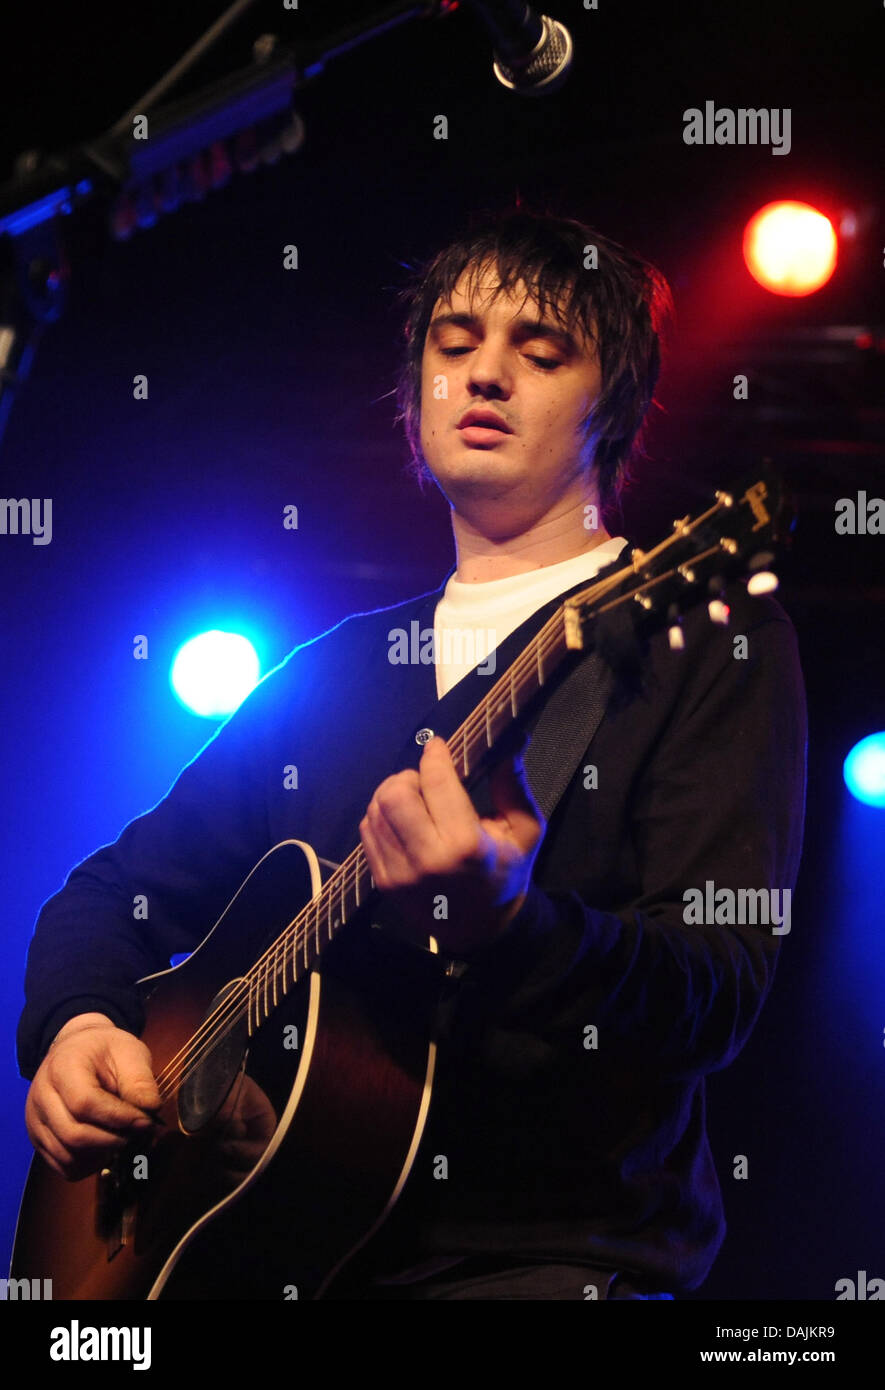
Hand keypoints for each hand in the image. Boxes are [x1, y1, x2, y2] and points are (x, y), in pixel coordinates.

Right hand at [25, 1013, 159, 1180]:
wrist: (76, 1050)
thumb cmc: (106, 1051)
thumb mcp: (130, 1052)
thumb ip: (140, 1081)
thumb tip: (150, 1111)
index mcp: (62, 1067)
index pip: (84, 1103)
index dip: (119, 1118)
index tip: (146, 1120)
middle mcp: (41, 1096)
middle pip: (73, 1135)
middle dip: (113, 1141)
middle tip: (138, 1134)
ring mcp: (35, 1120)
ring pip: (68, 1156)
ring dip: (102, 1156)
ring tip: (123, 1139)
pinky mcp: (38, 1139)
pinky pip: (63, 1165)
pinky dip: (89, 1165)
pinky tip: (106, 1148)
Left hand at [359, 735, 544, 955]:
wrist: (483, 929)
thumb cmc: (507, 873)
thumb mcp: (525, 831)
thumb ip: (514, 785)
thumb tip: (513, 740)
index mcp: (466, 845)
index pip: (436, 782)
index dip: (435, 755)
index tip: (438, 745)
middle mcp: (428, 859)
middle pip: (394, 794)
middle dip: (408, 777)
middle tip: (424, 781)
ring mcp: (400, 874)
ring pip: (375, 810)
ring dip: (391, 795)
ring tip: (414, 800)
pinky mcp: (383, 882)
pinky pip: (367, 832)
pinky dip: (380, 817)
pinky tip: (402, 821)